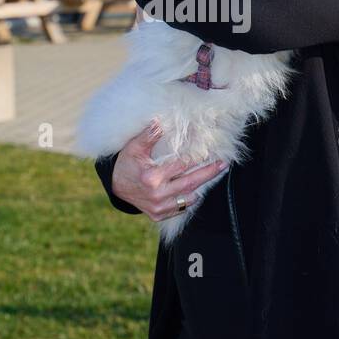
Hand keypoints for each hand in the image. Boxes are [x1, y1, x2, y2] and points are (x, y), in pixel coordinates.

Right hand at [111, 122, 228, 221]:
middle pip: (190, 182)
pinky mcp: (158, 215)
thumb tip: (159, 122)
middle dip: (209, 173)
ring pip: (188, 198)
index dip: (196, 156)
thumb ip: (148, 136)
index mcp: (152, 177)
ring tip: (212, 174)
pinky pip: (180, 209)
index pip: (181, 165)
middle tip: (223, 164)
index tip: (208, 149)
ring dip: (201, 187)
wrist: (115, 188)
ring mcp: (158, 207)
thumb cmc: (126, 164)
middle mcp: (157, 195)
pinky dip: (188, 200)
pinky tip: (195, 189)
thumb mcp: (134, 148)